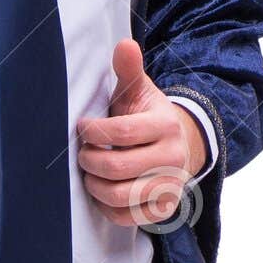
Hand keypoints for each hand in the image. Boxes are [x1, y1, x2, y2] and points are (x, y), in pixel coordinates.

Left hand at [76, 37, 206, 228]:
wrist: (181, 144)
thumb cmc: (148, 114)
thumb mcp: (140, 89)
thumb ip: (129, 69)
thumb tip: (124, 44)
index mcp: (164, 125)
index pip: (122, 132)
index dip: (94, 132)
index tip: (82, 127)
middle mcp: (172, 158)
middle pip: (118, 167)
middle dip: (90, 161)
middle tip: (81, 154)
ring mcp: (171, 186)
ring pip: (122, 196)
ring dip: (95, 186)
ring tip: (88, 173)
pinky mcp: (165, 209)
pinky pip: (129, 217)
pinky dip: (107, 207)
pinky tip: (101, 191)